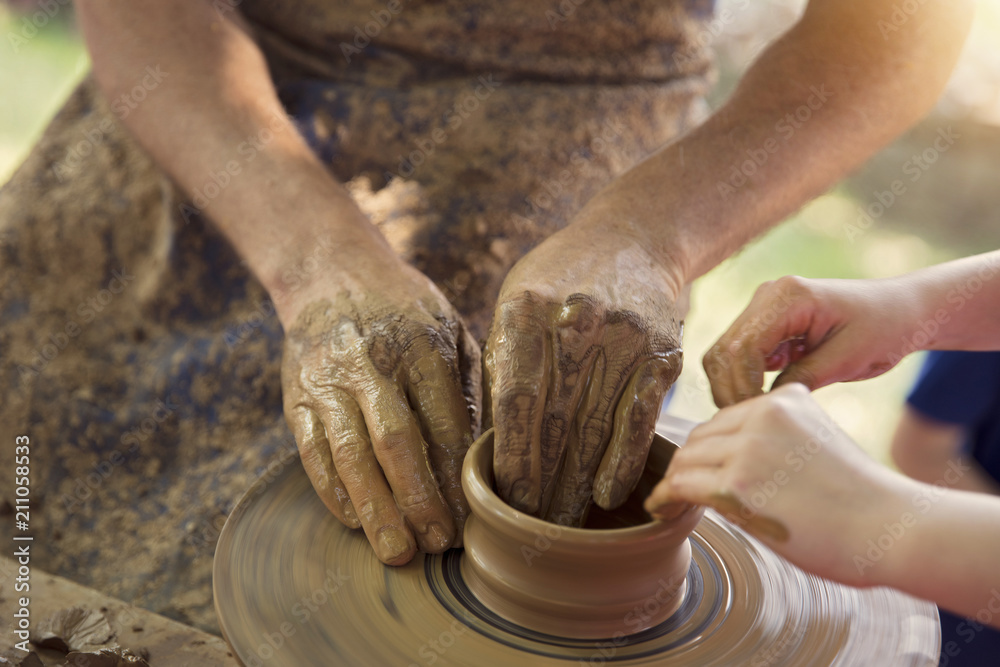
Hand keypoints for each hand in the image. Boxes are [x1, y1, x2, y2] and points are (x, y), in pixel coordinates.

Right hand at [279, 247, 479, 564]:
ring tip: (397, 552)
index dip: (457, 472)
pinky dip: (332, 491)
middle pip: (396, 440)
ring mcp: (330, 381)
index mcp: (421, 346)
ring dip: (375, 508)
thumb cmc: (406, 309)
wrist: (330, 271)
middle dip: (419, 498)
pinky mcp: (298, 397)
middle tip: (440, 544)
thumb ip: (468, 384)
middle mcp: (373, 364)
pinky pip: (312, 452)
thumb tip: (488, 451)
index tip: (475, 514)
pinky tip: (355, 522)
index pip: (442, 420)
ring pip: (350, 453)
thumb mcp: (450, 328)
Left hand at [484, 222, 683, 525]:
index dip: (512, 455)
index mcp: (526, 309)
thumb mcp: (514, 303)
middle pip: (557, 420)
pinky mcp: (662, 352)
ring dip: (579, 484)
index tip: (504, 498)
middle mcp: (577, 321)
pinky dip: (623, 460)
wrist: (633, 239)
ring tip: (563, 525)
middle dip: (543, 482)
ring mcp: (626, 336)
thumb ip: (501, 364)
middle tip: (531, 529)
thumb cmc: (557, 282)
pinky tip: (607, 494)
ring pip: (598, 427)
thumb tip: (487, 444)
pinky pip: (640, 418)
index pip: (516, 398)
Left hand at [644, 384, 913, 586]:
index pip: (726, 419)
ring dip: (674, 483)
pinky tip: (661, 509)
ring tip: (667, 502)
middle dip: (688, 464)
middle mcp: (764, 414)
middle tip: (676, 490)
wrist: (891, 528)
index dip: (708, 448)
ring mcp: (749, 447)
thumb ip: (782, 439)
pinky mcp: (737, 485)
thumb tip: (740, 460)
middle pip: (701, 437)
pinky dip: (666, 498)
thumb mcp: (822, 443)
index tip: (698, 469)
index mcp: (785, 401)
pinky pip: (682, 485)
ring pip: (687, 460)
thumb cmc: (864, 500)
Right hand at [702, 275, 919, 406]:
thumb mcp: (848, 359)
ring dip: (734, 385)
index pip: (744, 347)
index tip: (757, 417)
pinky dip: (745, 379)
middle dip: (731, 389)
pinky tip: (766, 396)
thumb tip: (763, 405)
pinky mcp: (765, 323)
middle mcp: (767, 296)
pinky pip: (739, 355)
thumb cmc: (884, 329)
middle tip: (749, 423)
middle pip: (724, 350)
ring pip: (724, 354)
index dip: (744, 386)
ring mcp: (763, 307)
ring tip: (756, 413)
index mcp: (788, 296)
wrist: (902, 311)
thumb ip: (804, 378)